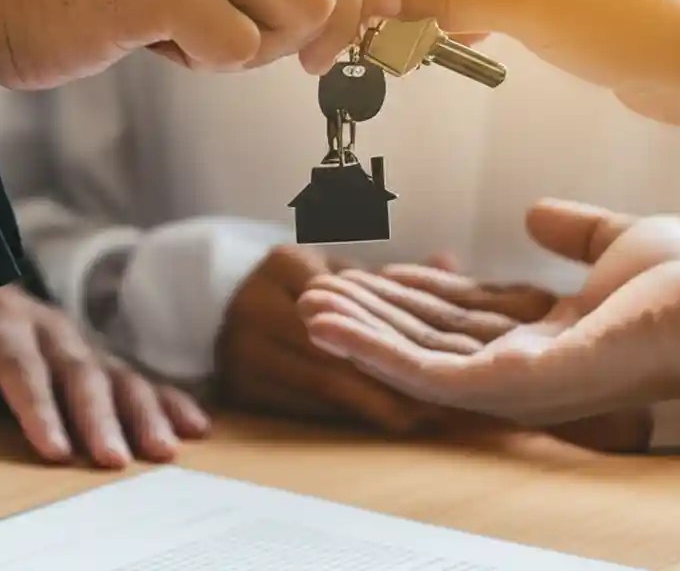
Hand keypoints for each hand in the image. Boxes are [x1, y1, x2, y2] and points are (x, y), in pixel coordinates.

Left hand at [0, 285, 208, 467]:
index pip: (20, 368)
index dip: (37, 408)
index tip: (54, 450)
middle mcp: (46, 327)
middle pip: (78, 372)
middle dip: (99, 418)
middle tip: (113, 460)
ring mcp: (76, 338)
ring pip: (116, 372)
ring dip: (143, 411)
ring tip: (164, 450)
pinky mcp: (94, 352)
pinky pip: (136, 374)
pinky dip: (167, 398)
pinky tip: (194, 426)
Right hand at [218, 246, 449, 433]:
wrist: (231, 313)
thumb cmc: (307, 294)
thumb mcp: (343, 274)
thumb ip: (392, 276)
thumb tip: (448, 257)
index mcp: (284, 262)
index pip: (348, 303)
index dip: (394, 329)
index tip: (442, 354)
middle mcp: (253, 301)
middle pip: (336, 345)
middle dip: (390, 375)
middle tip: (438, 401)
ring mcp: (238, 345)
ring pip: (321, 380)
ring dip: (374, 402)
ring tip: (420, 418)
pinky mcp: (236, 384)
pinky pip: (301, 405)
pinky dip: (345, 415)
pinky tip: (380, 423)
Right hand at [298, 199, 679, 430]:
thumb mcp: (618, 240)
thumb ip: (573, 230)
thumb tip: (534, 214)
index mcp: (545, 334)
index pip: (461, 313)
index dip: (412, 291)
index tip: (369, 271)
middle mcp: (520, 364)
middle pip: (428, 337)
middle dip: (371, 316)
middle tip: (317, 295)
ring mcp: (508, 380)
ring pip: (413, 357)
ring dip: (357, 333)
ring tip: (308, 309)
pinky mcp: (499, 387)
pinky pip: (419, 372)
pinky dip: (368, 348)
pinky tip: (328, 324)